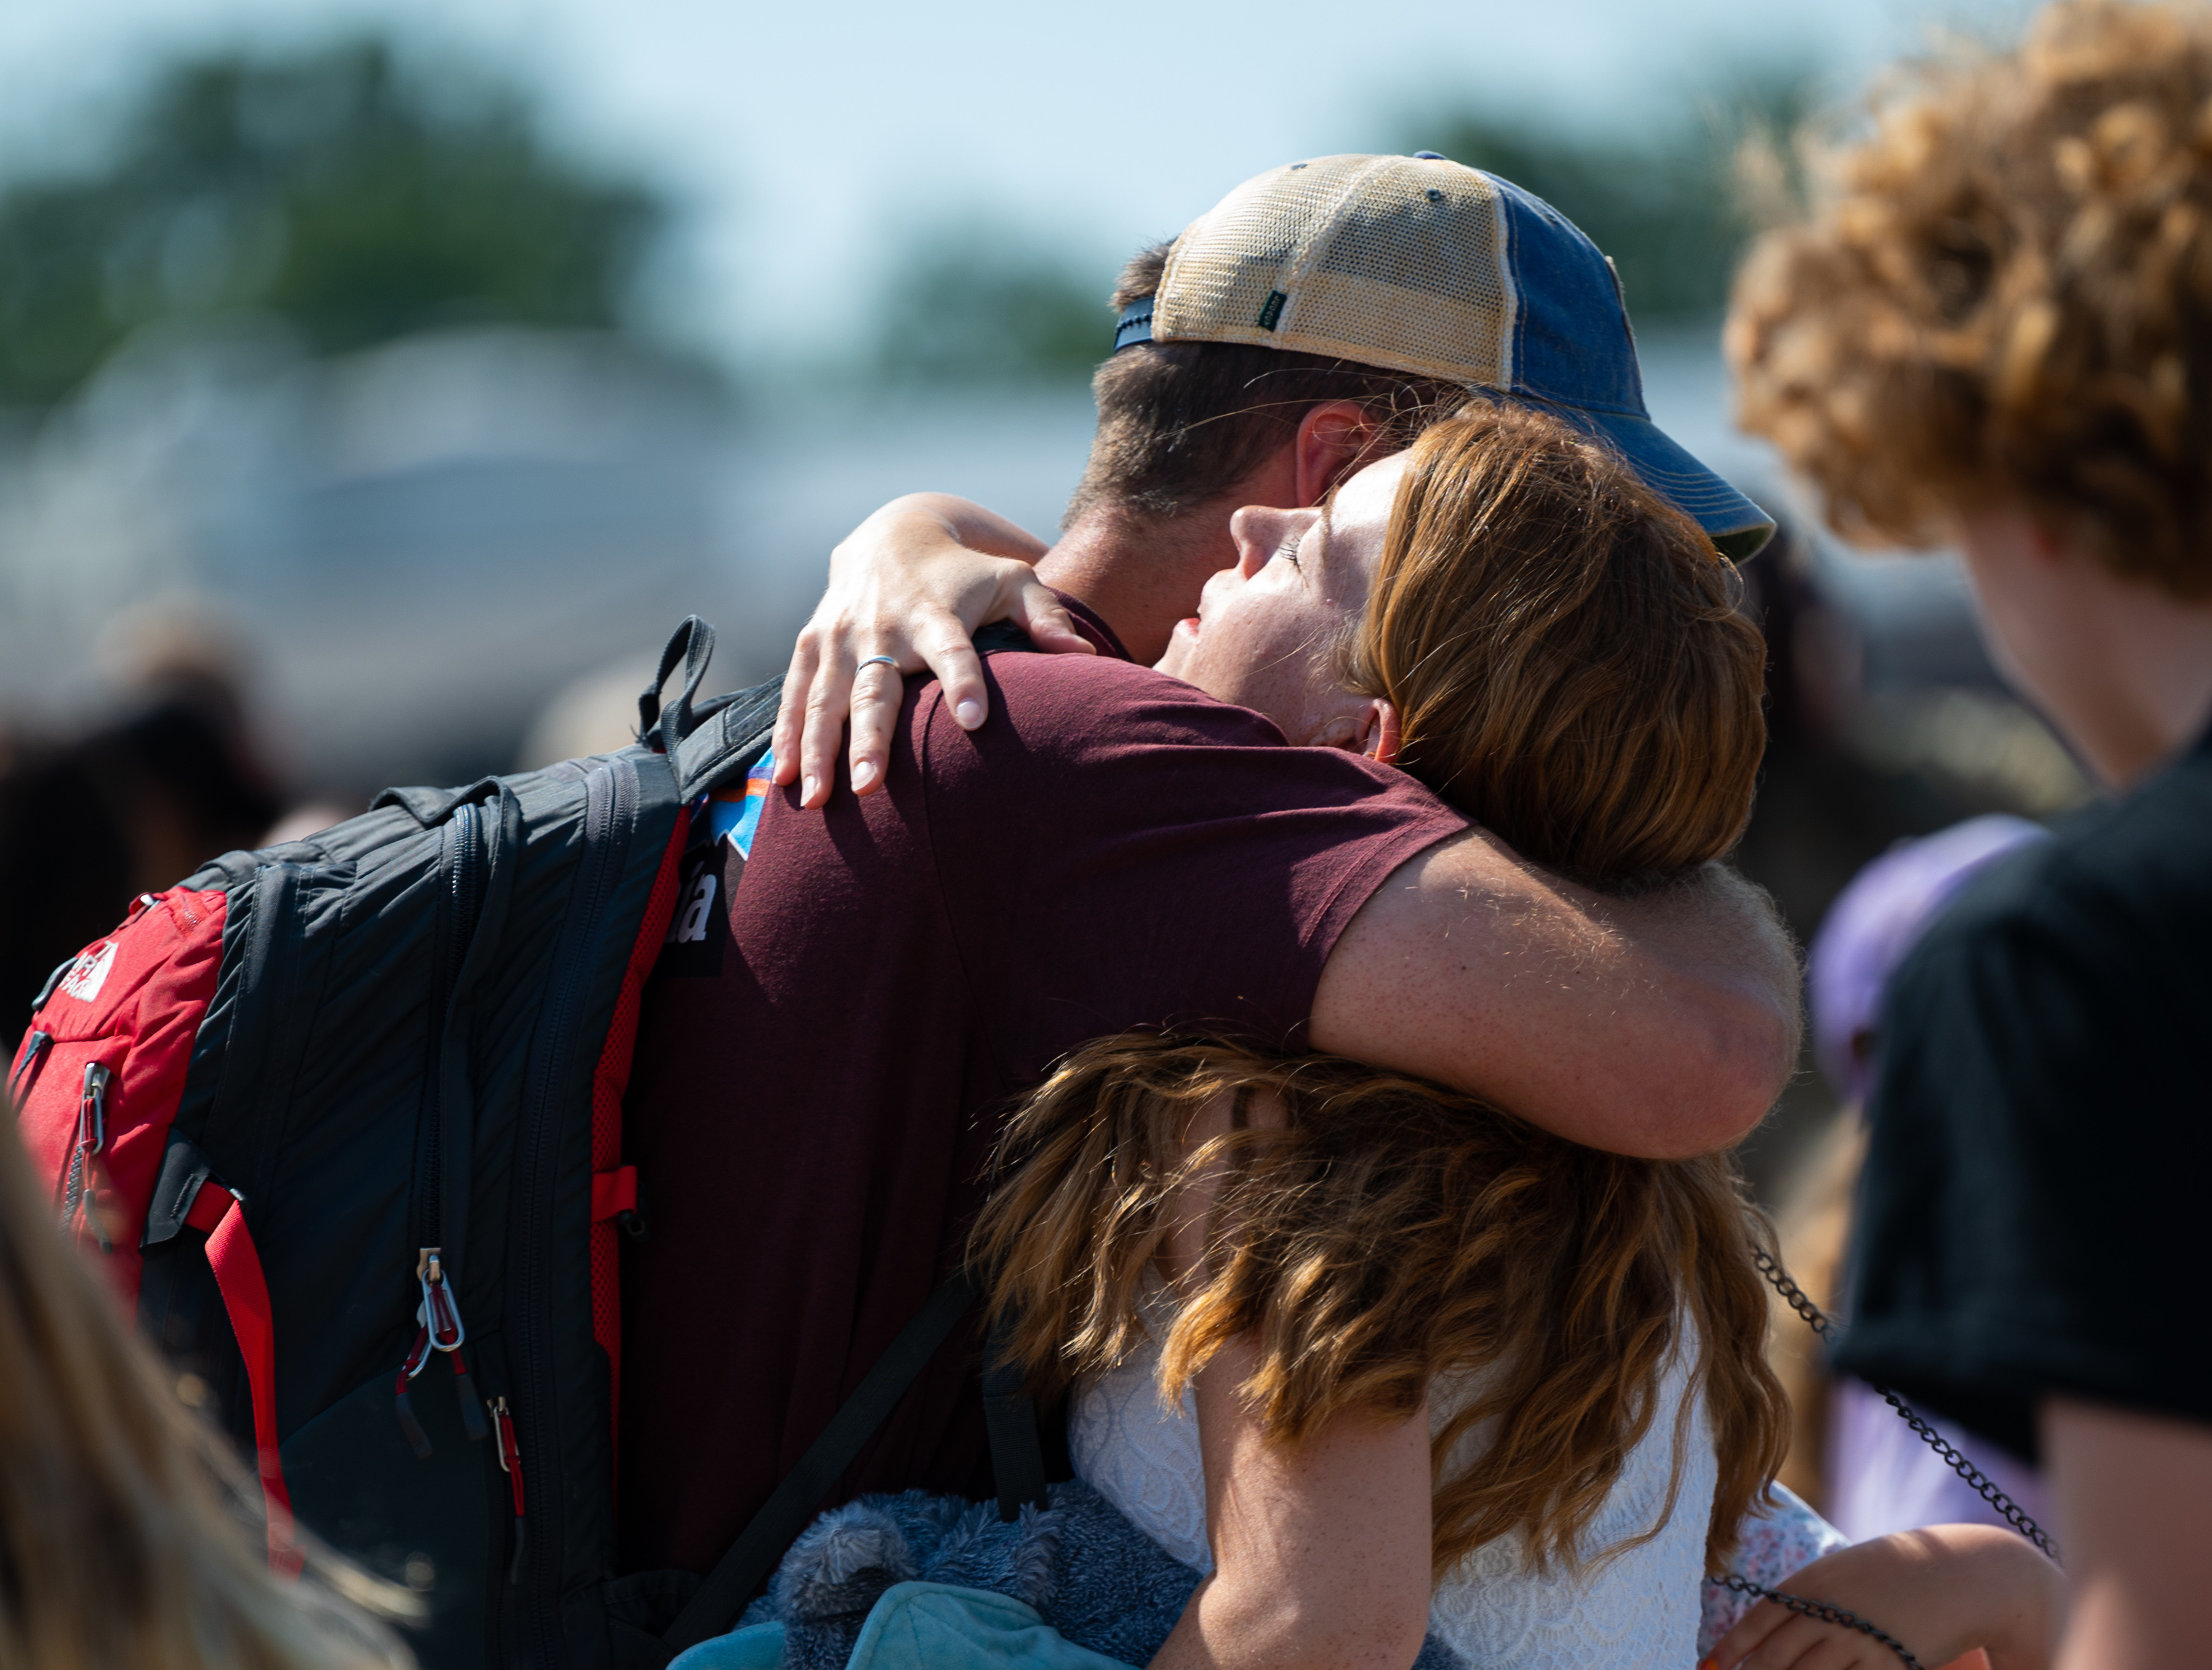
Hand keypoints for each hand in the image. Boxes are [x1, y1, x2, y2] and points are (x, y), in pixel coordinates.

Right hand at [772, 493, 1093, 807]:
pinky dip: (786, 735)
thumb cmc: (965, 574)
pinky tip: (779, 779)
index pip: (953, 651)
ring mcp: (841, 636)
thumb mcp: (1012, 581)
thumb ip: (1048, 617)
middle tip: (868, 787)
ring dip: (817, 749)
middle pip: (876, 688)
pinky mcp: (812, 643)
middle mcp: (883, 627)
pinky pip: (796, 694)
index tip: (974, 722)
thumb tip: (1088, 656)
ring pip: (825, 698)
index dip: (963, 683)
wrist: (893, 534)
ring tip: (813, 801)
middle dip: (869, 739)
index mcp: (936, 615)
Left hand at [1708, 1526, 2062, 1669]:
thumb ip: (1810, 1598)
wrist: (1965, 1574)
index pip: (1759, 1620)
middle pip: (1777, 1658)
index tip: (1710, 1665)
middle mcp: (1831, 1613)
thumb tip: (1774, 1625)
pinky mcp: (1891, 1667)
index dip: (1731, 1647)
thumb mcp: (1844, 1571)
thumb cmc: (1899, 1570)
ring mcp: (1861, 1643)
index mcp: (1813, 1583)